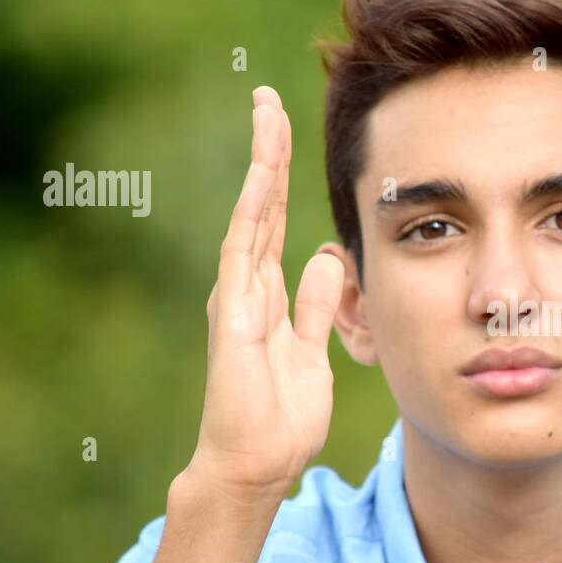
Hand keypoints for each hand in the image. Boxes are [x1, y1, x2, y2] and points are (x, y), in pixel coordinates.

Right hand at [186, 86, 344, 498]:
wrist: (258, 463)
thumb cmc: (283, 416)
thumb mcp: (313, 349)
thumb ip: (317, 306)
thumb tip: (329, 258)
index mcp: (267, 295)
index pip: (273, 221)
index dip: (280, 176)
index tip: (287, 130)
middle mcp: (246, 287)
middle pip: (256, 205)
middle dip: (265, 152)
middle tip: (268, 99)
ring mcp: (236, 298)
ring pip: (248, 216)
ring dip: (259, 165)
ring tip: (265, 113)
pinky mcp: (232, 315)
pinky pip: (243, 252)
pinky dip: (251, 212)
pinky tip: (262, 175)